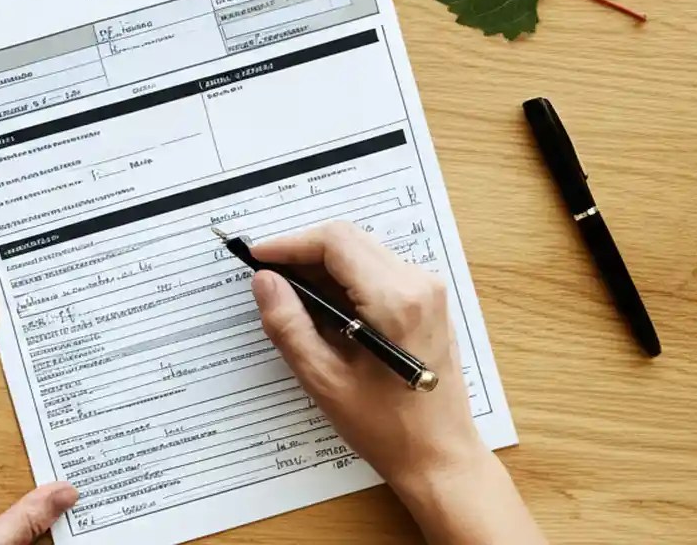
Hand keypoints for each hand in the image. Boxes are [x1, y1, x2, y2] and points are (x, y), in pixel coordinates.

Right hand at [248, 222, 482, 488]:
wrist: (440, 456)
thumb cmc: (386, 427)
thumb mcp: (324, 379)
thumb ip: (288, 324)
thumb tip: (264, 281)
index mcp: (395, 300)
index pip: (335, 242)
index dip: (289, 244)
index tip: (256, 258)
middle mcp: (418, 283)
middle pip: (349, 240)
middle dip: (303, 253)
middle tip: (269, 280)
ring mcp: (428, 290)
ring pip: (362, 252)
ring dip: (323, 266)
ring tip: (292, 298)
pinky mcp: (428, 301)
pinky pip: (378, 270)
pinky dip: (344, 279)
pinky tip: (324, 309)